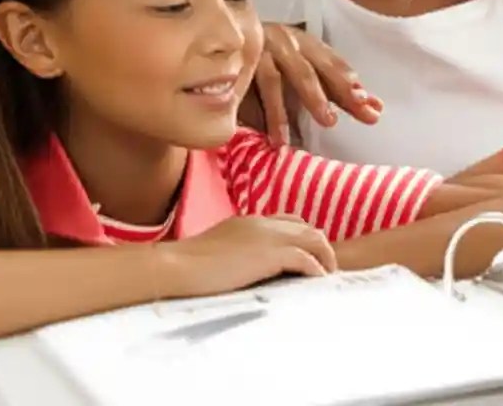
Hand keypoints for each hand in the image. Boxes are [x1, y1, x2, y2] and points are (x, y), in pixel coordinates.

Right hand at [162, 215, 337, 296]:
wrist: (176, 266)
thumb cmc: (188, 264)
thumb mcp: (219, 250)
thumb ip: (239, 250)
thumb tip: (248, 267)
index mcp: (250, 221)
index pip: (290, 221)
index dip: (304, 237)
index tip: (309, 256)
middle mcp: (263, 224)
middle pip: (307, 228)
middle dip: (321, 248)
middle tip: (325, 270)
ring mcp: (267, 237)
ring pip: (313, 238)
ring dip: (325, 258)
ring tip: (327, 276)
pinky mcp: (269, 255)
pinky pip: (305, 259)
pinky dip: (315, 270)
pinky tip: (317, 282)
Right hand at [245, 23, 383, 144]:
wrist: (227, 37)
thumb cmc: (280, 59)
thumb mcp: (311, 70)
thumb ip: (340, 90)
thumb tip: (376, 109)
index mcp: (306, 44)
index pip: (332, 65)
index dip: (348, 83)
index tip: (366, 102)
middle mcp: (285, 44)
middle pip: (308, 71)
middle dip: (323, 95)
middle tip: (333, 121)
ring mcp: (260, 53)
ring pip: (275, 81)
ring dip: (286, 109)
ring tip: (299, 133)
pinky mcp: (238, 68)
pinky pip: (249, 91)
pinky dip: (262, 116)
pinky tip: (274, 138)